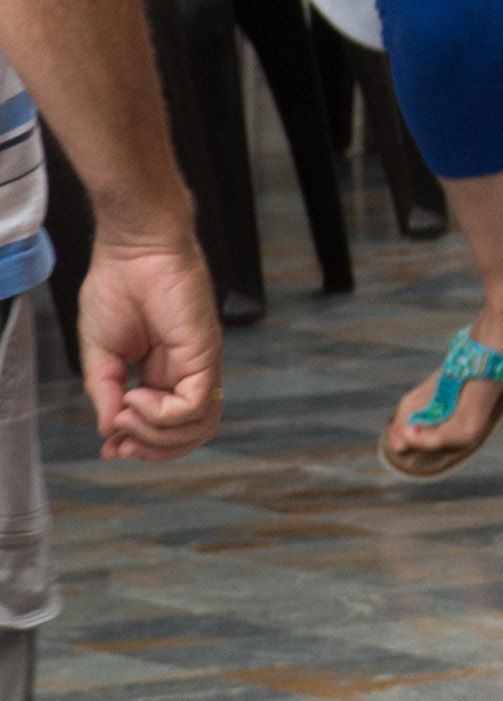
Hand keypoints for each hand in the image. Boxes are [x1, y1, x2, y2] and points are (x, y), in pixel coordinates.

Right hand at [66, 224, 216, 454]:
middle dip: (153, 449)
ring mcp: (199, 364)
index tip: (111, 450)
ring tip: (126, 415)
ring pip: (199, 426)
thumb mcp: (99, 353)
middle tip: (121, 443)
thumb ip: (105, 392)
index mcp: (163, 372)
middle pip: (190, 434)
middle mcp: (185, 372)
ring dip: (157, 436)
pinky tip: (135, 396)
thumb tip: (110, 430)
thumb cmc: (118, 288)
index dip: (143, 445)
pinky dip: (161, 413)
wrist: (134, 251)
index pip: (170, 425)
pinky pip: (195, 403)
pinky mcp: (205, 353)